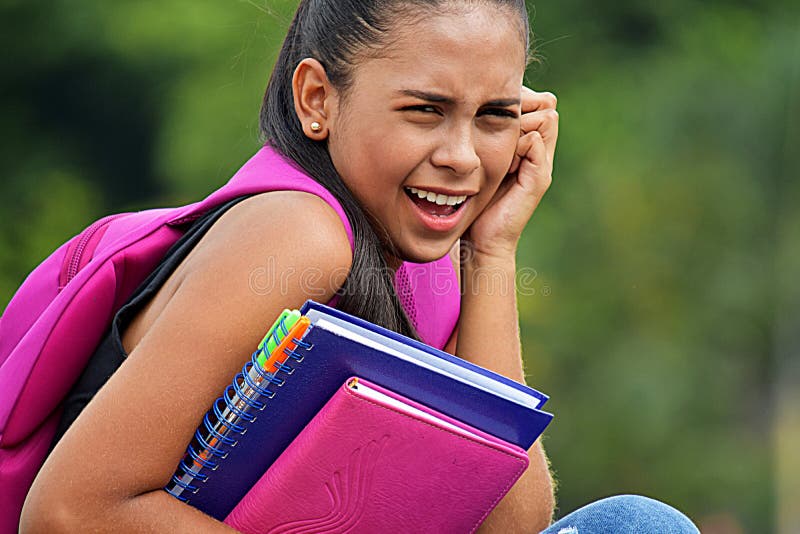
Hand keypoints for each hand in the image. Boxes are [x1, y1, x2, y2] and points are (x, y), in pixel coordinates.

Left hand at [463, 87, 557, 261]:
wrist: (480, 239)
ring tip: (495, 139)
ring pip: (546, 118)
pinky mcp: (539, 179)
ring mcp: (542, 165)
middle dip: (520, 105)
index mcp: (527, 145)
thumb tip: (471, 106)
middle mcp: (540, 152)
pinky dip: (517, 141)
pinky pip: (535, 142)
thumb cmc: (473, 200)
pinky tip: (497, 155)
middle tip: (492, 119)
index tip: (489, 104)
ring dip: (519, 122)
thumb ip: (482, 136)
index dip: (519, 98)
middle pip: (546, 106)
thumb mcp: (477, 160)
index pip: (539, 102)